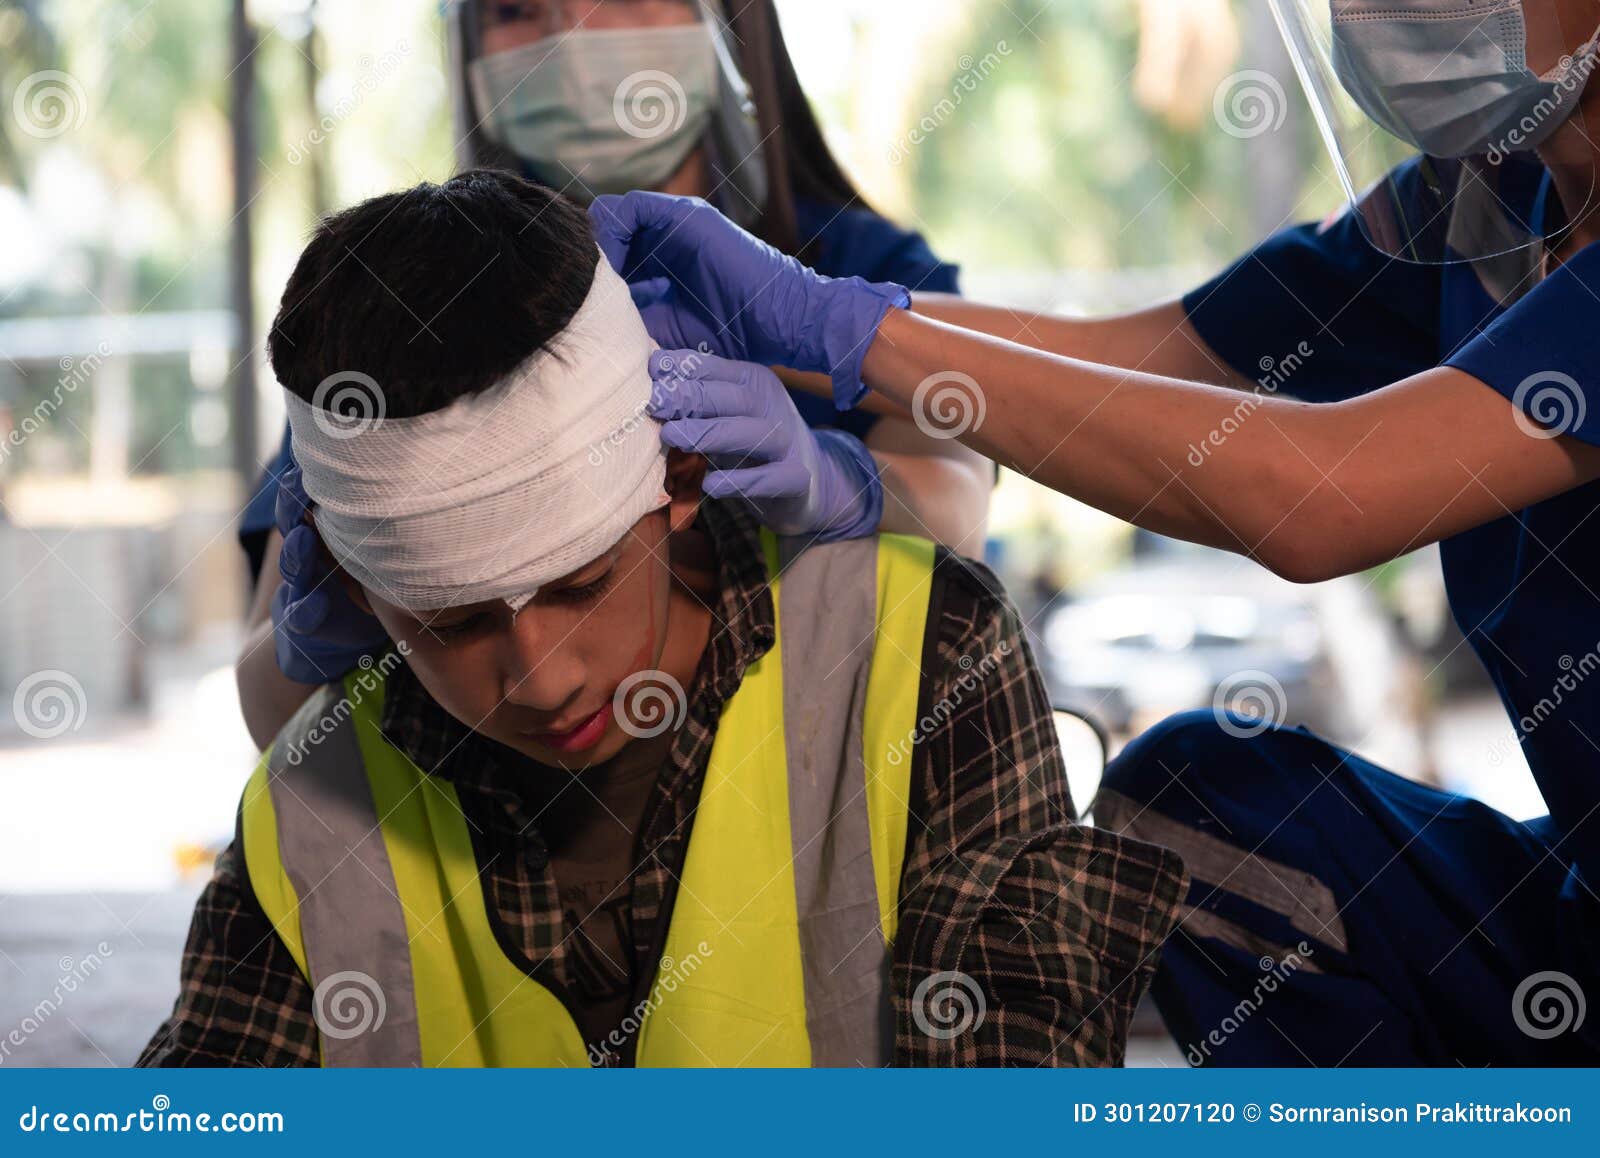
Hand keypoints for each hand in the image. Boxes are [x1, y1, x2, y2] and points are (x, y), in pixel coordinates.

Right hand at [271, 463, 388, 684]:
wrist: (336, 639)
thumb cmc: (369, 581)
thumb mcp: (381, 543)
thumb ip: (393, 512)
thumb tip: (427, 459)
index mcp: (324, 532)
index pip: (309, 498)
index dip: (308, 479)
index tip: (314, 457)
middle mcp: (308, 555)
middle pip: (292, 524)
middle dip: (292, 505)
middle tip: (299, 483)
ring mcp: (301, 588)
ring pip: (292, 568)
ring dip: (295, 554)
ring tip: (302, 538)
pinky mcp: (303, 624)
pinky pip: (300, 617)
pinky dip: (306, 611)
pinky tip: (315, 605)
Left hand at [590, 191, 908, 408]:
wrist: (788, 321)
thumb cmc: (740, 333)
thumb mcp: (674, 329)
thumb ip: (637, 319)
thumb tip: (594, 327)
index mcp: (670, 254)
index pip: (616, 249)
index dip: (596, 273)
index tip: (585, 302)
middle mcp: (672, 230)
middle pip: (609, 229)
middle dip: (592, 260)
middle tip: (583, 293)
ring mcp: (679, 219)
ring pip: (612, 216)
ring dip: (598, 248)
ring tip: (596, 284)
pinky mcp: (686, 216)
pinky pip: (628, 211)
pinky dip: (611, 236)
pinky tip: (610, 272)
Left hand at [648, 349, 882, 541]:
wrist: (810, 481)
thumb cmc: (752, 443)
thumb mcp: (727, 413)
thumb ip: (697, 398)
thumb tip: (648, 379)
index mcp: (753, 382)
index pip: (715, 369)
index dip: (684, 367)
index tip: (651, 369)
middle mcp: (771, 407)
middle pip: (731, 398)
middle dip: (690, 398)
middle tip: (654, 403)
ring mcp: (786, 442)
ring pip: (748, 433)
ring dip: (708, 433)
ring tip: (672, 437)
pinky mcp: (795, 478)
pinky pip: (768, 479)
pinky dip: (740, 482)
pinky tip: (711, 486)